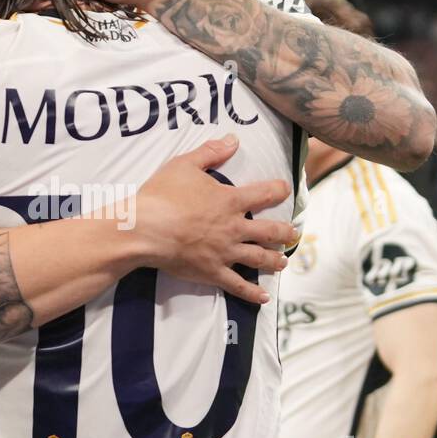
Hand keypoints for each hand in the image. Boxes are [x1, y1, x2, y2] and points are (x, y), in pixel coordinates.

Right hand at [135, 137, 294, 305]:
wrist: (144, 229)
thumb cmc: (162, 195)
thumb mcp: (184, 165)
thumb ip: (211, 152)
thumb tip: (234, 140)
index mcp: (230, 201)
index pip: (265, 193)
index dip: (279, 189)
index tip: (286, 189)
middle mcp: (234, 228)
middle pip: (269, 231)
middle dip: (284, 232)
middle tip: (293, 233)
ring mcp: (225, 252)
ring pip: (259, 259)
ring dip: (274, 260)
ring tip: (282, 262)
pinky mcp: (212, 272)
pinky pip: (237, 285)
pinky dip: (252, 293)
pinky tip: (263, 297)